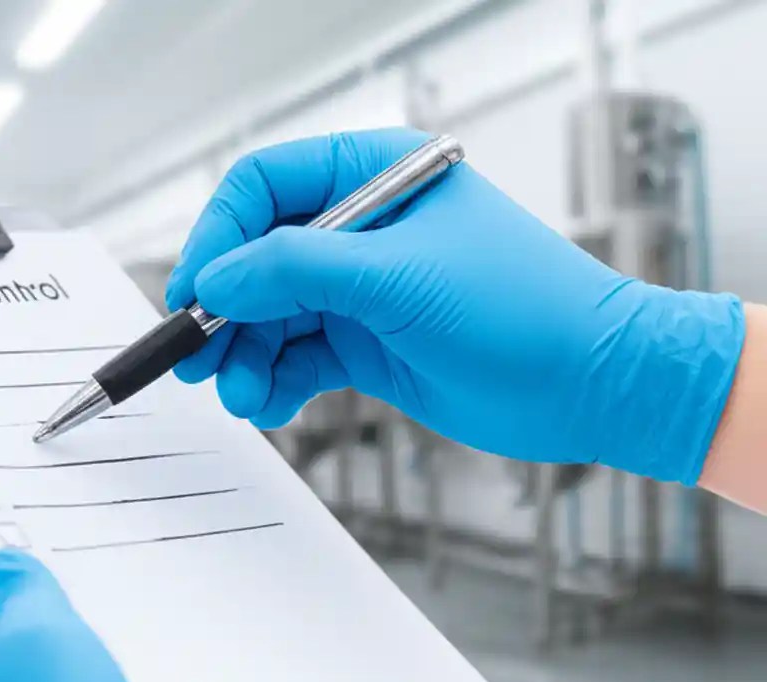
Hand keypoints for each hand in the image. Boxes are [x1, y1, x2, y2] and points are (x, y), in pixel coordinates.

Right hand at [166, 128, 743, 484]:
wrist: (592, 383)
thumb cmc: (522, 307)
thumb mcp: (396, 278)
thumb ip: (294, 270)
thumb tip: (215, 278)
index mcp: (372, 174)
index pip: (263, 187)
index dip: (218, 236)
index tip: (192, 289)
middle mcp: (359, 227)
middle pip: (257, 258)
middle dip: (225, 311)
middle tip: (197, 357)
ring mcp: (361, 287)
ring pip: (271, 315)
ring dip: (246, 356)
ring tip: (241, 395)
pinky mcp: (365, 342)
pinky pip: (297, 356)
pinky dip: (275, 381)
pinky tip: (269, 403)